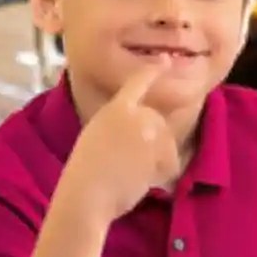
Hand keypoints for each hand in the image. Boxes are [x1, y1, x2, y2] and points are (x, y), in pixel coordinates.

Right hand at [56, 58, 180, 222]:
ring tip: (130, 175)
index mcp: (113, 109)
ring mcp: (148, 129)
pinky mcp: (159, 148)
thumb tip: (143, 137)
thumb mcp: (96, 137)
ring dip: (156, 163)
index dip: (153, 71)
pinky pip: (171, 163)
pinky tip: (141, 182)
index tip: (165, 61)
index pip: (137, 83)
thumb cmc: (85, 175)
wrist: (86, 194)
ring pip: (168, 145)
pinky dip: (162, 176)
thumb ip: (119, 127)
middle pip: (160, 124)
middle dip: (153, 146)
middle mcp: (134, 113)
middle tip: (127, 167)